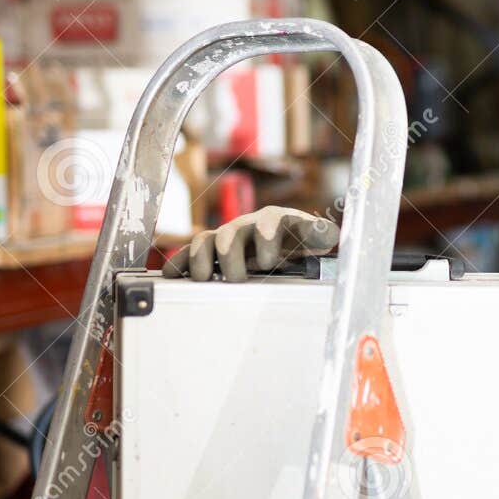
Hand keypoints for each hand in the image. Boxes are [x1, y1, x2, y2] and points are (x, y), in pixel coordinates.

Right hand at [163, 206, 339, 281]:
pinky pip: (191, 252)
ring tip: (202, 278)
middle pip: (232, 234)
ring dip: (201, 258)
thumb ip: (322, 234)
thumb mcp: (315, 239)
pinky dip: (180, 261)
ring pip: (206, 240)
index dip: (266, 239)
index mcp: (274, 220)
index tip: (269, 261)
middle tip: (237, 278)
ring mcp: (226, 237)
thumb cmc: (300, 241)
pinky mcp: (212, 251)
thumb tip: (327, 233)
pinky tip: (170, 275)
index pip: (268, 223)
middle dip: (232, 256)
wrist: (285, 242)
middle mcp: (246, 226)